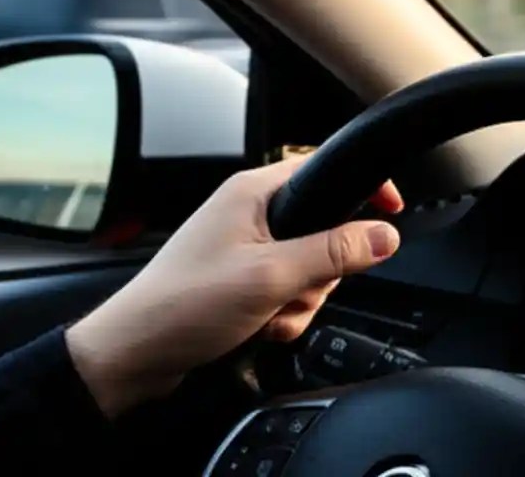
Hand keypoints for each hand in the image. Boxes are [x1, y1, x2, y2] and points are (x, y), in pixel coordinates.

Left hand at [65, 156, 403, 417]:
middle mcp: (250, 213)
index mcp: (253, 192)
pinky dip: (286, 312)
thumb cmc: (181, 306)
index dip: (364, 187)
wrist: (132, 355)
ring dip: (303, 298)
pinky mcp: (242, 280)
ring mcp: (246, 248)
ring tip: (270, 313)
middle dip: (324, 270)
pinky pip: (290, 290)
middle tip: (298, 287)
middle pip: (326, 229)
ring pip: (311, 267)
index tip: (392, 208)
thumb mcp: (271, 275)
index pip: (325, 168)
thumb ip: (333, 253)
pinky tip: (262, 326)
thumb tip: (384, 236)